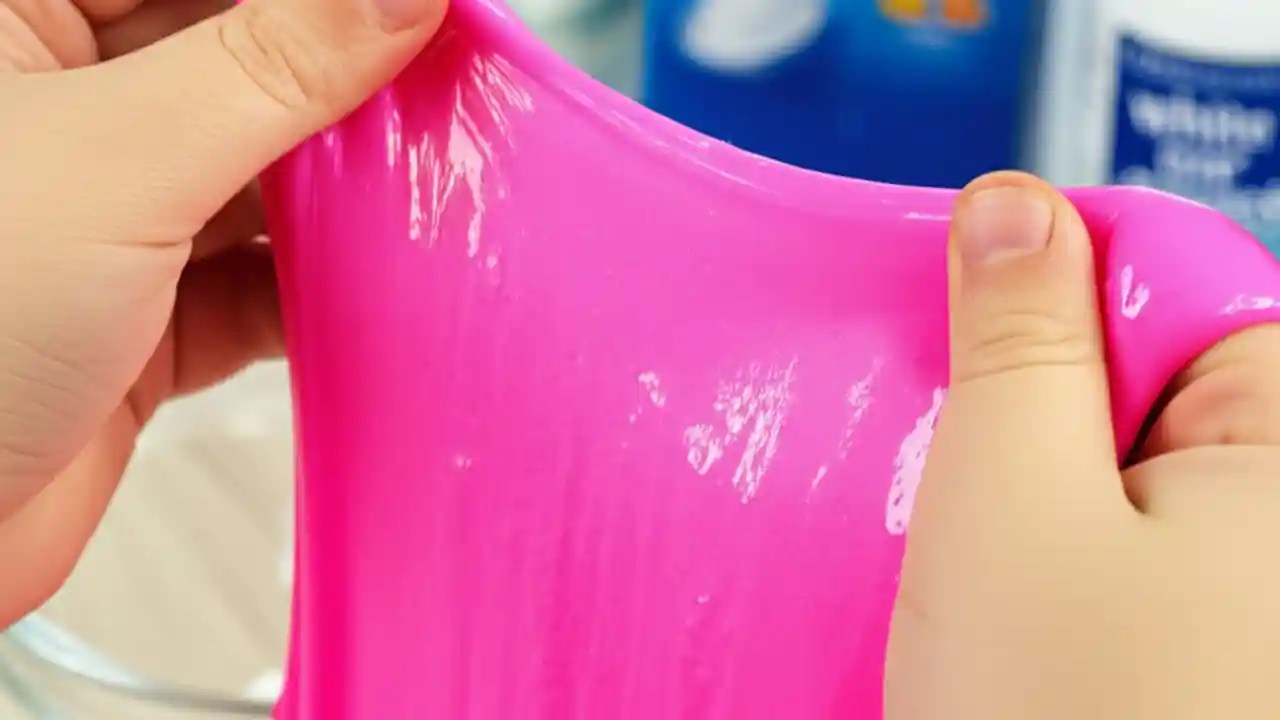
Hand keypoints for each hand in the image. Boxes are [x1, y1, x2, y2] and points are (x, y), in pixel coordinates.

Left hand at [0, 0, 446, 626]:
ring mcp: (106, 213)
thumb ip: (277, 62)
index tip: (430, 6)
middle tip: (450, 87)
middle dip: (347, 80)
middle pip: (242, 56)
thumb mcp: (120, 163)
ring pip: (261, 168)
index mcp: (15, 21)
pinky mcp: (146, 313)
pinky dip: (322, 286)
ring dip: (345, 190)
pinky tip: (374, 283)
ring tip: (429, 184)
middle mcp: (61, 107)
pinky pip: (261, 276)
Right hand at [885, 172, 1279, 717]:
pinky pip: (1132, 551)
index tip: (966, 386)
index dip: (1041, 310)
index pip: (1160, 273)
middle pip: (1139, 374)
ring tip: (983, 586)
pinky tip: (1014, 628)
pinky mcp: (1222, 640)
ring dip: (1034, 501)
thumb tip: (1013, 204)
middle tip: (971, 511)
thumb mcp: (1010, 508)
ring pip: (1121, 469)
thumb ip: (1018, 340)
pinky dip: (1058, 563)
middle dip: (1032, 418)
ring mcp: (1254, 578)